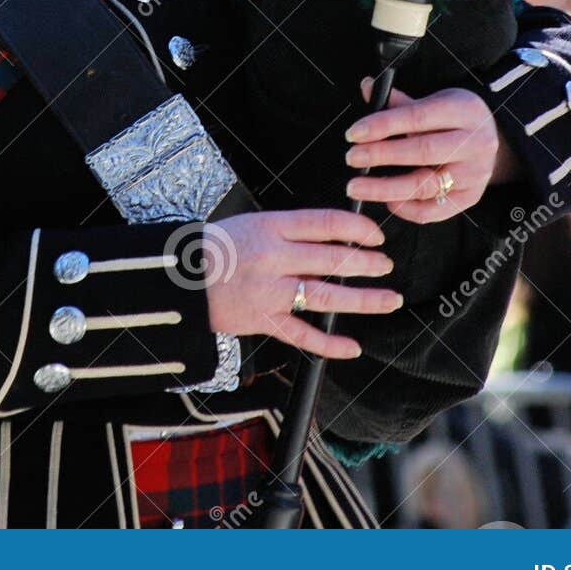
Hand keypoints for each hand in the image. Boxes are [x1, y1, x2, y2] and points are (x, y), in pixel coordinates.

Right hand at [203, 209, 401, 360]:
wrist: (182, 274)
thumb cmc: (221, 246)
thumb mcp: (255, 223)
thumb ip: (293, 230)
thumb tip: (338, 236)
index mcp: (272, 226)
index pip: (326, 223)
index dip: (358, 228)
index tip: (376, 235)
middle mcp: (274, 257)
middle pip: (333, 258)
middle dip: (368, 262)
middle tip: (385, 264)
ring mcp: (269, 291)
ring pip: (327, 295)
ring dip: (364, 299)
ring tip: (388, 299)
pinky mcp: (264, 320)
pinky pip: (303, 335)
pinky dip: (330, 344)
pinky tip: (352, 347)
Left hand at [344, 82, 506, 222]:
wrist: (490, 139)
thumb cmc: (454, 117)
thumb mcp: (435, 101)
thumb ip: (399, 100)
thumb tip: (366, 86)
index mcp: (464, 111)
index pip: (417, 117)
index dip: (382, 125)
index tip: (353, 134)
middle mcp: (475, 144)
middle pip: (422, 152)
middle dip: (381, 155)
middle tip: (351, 158)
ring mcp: (475, 174)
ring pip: (426, 186)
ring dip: (385, 188)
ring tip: (357, 186)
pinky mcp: (470, 198)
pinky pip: (434, 211)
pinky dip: (406, 208)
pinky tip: (385, 200)